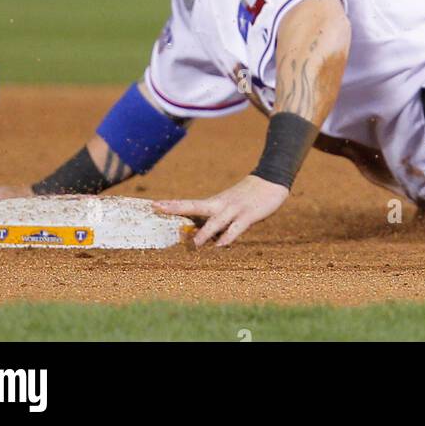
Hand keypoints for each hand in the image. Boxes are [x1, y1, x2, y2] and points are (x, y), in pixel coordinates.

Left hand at [154, 175, 288, 248]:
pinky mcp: (249, 215)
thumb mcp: (228, 206)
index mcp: (214, 203)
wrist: (271, 180)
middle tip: (158, 208)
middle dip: (176, 208)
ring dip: (204, 232)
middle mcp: (220, 205)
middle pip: (195, 206)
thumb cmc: (246, 197)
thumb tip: (199, 238)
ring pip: (216, 221)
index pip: (188, 204)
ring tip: (193, 244)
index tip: (152, 205)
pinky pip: (237, 228)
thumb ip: (214, 221)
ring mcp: (234, 209)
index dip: (171, 205)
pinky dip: (228, 237)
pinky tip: (221, 245)